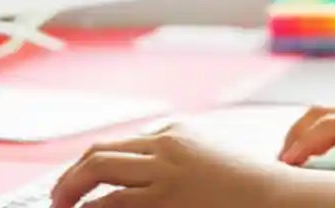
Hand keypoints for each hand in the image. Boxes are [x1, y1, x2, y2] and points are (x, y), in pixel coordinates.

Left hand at [50, 124, 277, 207]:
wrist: (275, 196)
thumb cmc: (248, 184)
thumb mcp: (211, 156)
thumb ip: (179, 158)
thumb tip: (145, 174)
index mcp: (176, 133)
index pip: (120, 145)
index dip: (92, 166)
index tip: (80, 183)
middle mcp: (166, 146)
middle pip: (100, 152)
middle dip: (70, 176)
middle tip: (59, 198)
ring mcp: (164, 173)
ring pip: (98, 172)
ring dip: (70, 192)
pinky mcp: (166, 200)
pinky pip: (113, 203)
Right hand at [279, 106, 334, 179]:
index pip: (331, 125)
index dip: (303, 144)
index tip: (285, 167)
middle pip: (323, 113)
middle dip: (295, 134)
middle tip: (279, 165)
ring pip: (333, 118)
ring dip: (308, 136)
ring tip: (293, 164)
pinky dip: (324, 141)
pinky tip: (323, 164)